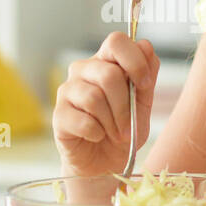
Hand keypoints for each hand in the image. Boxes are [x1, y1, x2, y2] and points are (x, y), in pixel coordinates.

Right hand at [53, 32, 159, 177]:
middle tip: (128, 127)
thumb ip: (146, 76)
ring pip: (94, 98)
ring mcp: (68, 91)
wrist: (105, 163)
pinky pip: (83, 120)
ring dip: (113, 122)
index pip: (116, 41)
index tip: (145, 84)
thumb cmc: (123, 131)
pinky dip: (97, 133)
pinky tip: (97, 136)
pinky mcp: (59, 115)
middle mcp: (83, 71)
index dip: (134, 60)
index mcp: (105, 62)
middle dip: (125, 105)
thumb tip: (146, 46)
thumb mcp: (143, 105)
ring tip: (115, 134)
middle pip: (108, 74)